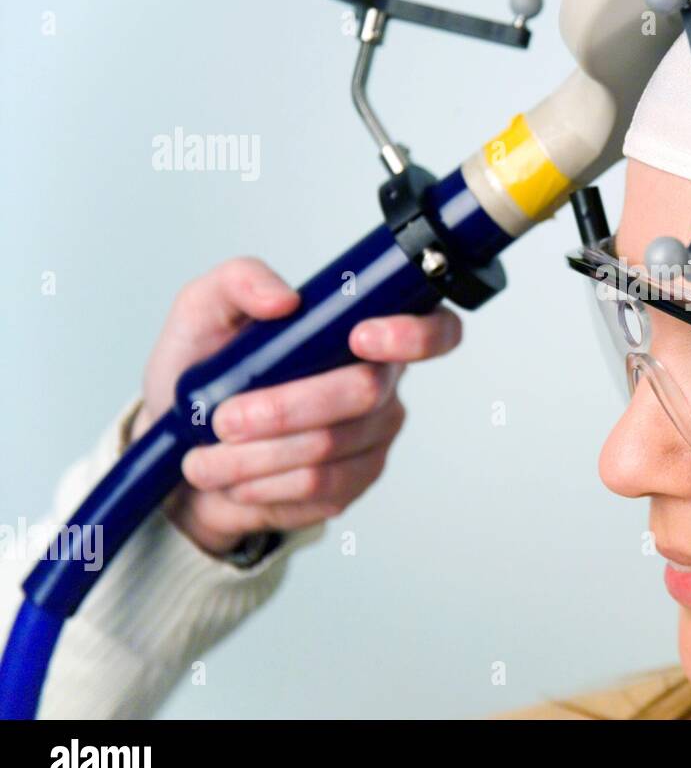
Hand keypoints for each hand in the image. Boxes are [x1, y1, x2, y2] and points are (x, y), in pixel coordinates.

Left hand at [129, 257, 460, 556]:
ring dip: (256, 455)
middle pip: (364, 391)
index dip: (413, 334)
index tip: (361, 337)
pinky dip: (263, 484)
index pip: (432, 329)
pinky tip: (235, 479)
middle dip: (287, 407)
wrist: (181, 447)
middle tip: (225, 418)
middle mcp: (382, 383)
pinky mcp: (352, 485)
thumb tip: (284, 299)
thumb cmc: (203, 372)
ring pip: (330, 446)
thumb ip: (240, 281)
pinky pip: (318, 486)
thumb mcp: (204, 310)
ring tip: (206, 456)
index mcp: (364, 331)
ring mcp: (371, 437)